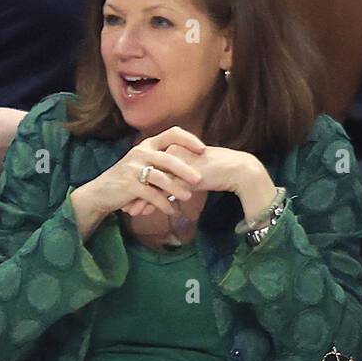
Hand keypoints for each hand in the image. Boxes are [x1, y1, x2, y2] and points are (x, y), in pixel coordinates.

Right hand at [70, 127, 206, 239]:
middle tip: (200, 180)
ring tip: (188, 197)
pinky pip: (151, 195)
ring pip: (160, 177)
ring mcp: (133, 168)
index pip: (172, 133)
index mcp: (148, 145)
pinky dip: (164, 204)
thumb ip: (163, 163)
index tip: (204, 149)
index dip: (189, 140)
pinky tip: (173, 211)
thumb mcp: (145, 165)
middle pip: (168, 157)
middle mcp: (140, 152)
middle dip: (185, 169)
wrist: (101, 193)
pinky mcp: (129, 185)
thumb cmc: (129, 180)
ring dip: (176, 189)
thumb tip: (192, 166)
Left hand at [122, 142, 273, 221]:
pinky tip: (143, 212)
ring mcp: (176, 165)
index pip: (151, 165)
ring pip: (151, 183)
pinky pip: (162, 191)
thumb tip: (169, 187)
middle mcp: (172, 154)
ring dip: (140, 198)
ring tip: (131, 211)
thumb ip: (179, 176)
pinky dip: (151, 203)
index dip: (141, 180)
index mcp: (174, 148)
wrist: (235, 170)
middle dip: (136, 190)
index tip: (132, 192)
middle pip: (147, 173)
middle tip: (126, 203)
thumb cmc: (217, 171)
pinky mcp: (182, 176)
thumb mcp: (193, 172)